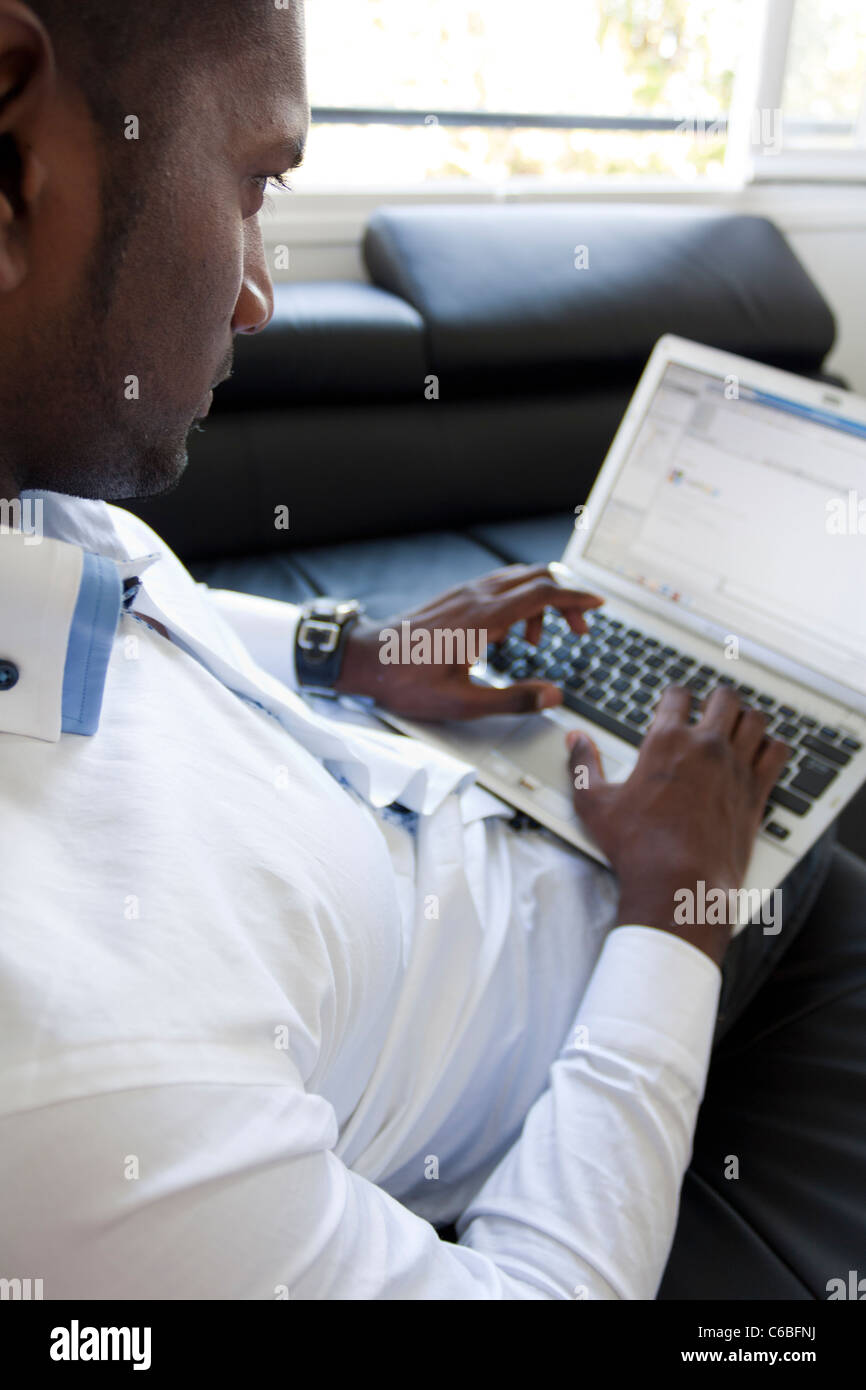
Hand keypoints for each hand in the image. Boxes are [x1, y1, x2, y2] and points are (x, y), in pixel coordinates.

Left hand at [335, 563, 603, 719]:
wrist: (364, 660)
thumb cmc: (407, 681)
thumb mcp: (463, 703)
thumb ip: (512, 699)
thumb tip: (553, 696)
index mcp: (483, 618)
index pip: (542, 593)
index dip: (576, 599)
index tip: (597, 607)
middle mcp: (476, 597)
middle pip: (535, 578)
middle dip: (564, 600)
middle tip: (577, 631)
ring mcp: (463, 593)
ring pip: (516, 580)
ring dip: (538, 602)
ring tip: (537, 642)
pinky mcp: (453, 598)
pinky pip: (497, 587)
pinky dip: (516, 603)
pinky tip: (507, 635)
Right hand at [567, 685, 791, 964]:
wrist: (679, 885)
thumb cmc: (637, 847)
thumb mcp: (594, 804)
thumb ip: (583, 765)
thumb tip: (575, 740)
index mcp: (666, 742)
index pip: (678, 695)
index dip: (675, 697)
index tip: (674, 706)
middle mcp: (706, 747)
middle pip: (725, 698)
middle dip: (717, 700)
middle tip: (710, 711)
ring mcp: (736, 767)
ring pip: (756, 719)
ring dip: (746, 719)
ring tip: (737, 728)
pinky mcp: (757, 792)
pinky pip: (778, 752)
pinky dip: (772, 747)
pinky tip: (761, 754)